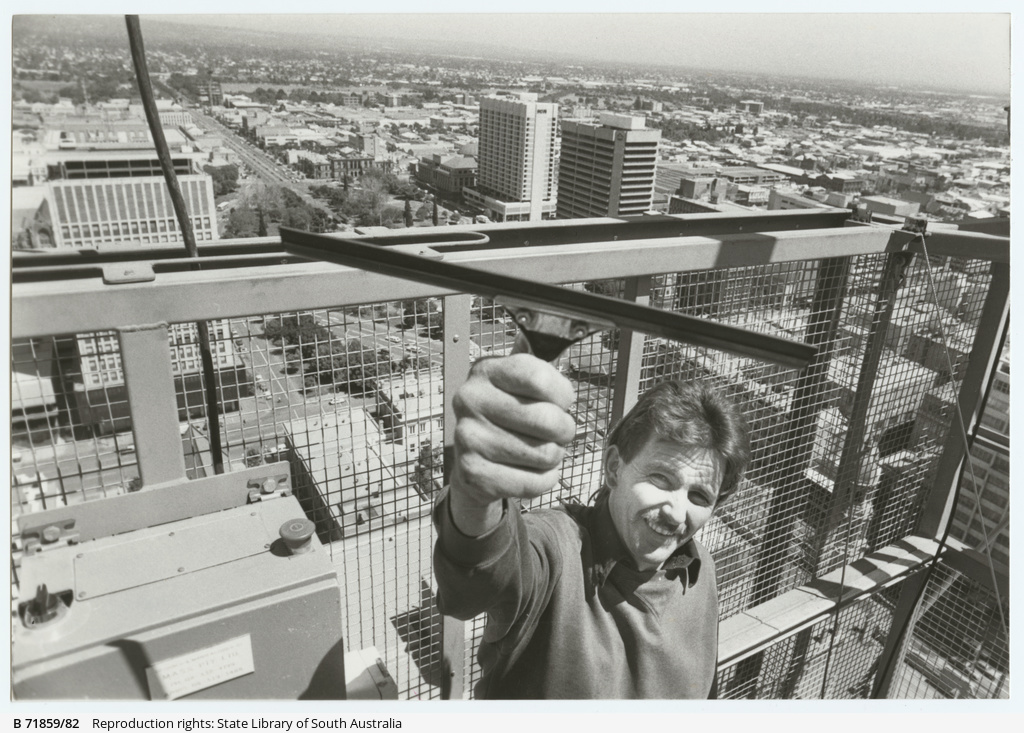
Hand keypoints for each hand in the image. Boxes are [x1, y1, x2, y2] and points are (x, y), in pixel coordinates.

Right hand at [449, 354, 576, 531]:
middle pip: (547, 420)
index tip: (560, 403)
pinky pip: (534, 483)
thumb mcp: (523, 386)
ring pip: (545, 454)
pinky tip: (531, 471)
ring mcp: (468, 438)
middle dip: (564, 430)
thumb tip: (564, 396)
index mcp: (485, 370)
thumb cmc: (511, 416)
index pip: (540, 379)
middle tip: (557, 433)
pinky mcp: (473, 474)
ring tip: (539, 450)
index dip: (562, 395)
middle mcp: (470, 400)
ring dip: (554, 456)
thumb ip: (546, 380)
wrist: (476, 458)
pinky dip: (544, 479)